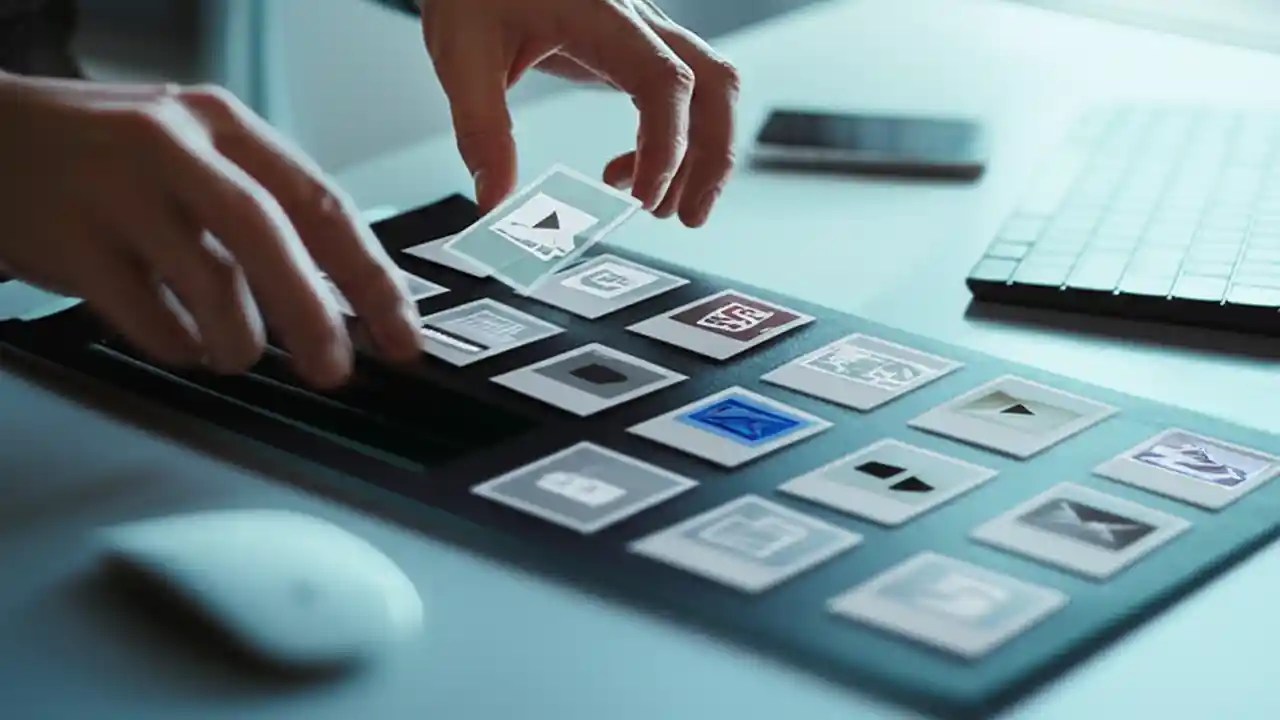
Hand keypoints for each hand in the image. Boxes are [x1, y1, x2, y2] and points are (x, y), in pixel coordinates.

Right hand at [0, 74, 422, 386]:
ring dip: (239, 339)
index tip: (402, 334)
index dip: (371, 277)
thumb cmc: (108, 157)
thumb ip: (262, 208)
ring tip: (237, 353)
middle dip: (314, 315)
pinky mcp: (69, 240)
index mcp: (223, 123)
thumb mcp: (194, 153)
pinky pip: (147, 316)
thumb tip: (344, 296)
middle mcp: (174, 145)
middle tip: (333, 369)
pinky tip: (182, 342)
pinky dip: (179, 345)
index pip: (322, 202)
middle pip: (268, 236)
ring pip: (209, 282)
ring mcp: (117, 190)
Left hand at [421, 0, 739, 226]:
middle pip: (714, 83)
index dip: (666, 145)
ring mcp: (642, 34)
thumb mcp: (462, 55)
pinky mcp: (632, 49)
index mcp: (603, 17)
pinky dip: (670, 141)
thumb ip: (481, 130)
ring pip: (707, 90)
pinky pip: (677, 95)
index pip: (664, 81)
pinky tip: (628, 172)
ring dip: (699, 154)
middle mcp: (637, 22)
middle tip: (688, 215)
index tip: (643, 197)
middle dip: (712, 156)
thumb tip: (494, 201)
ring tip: (660, 207)